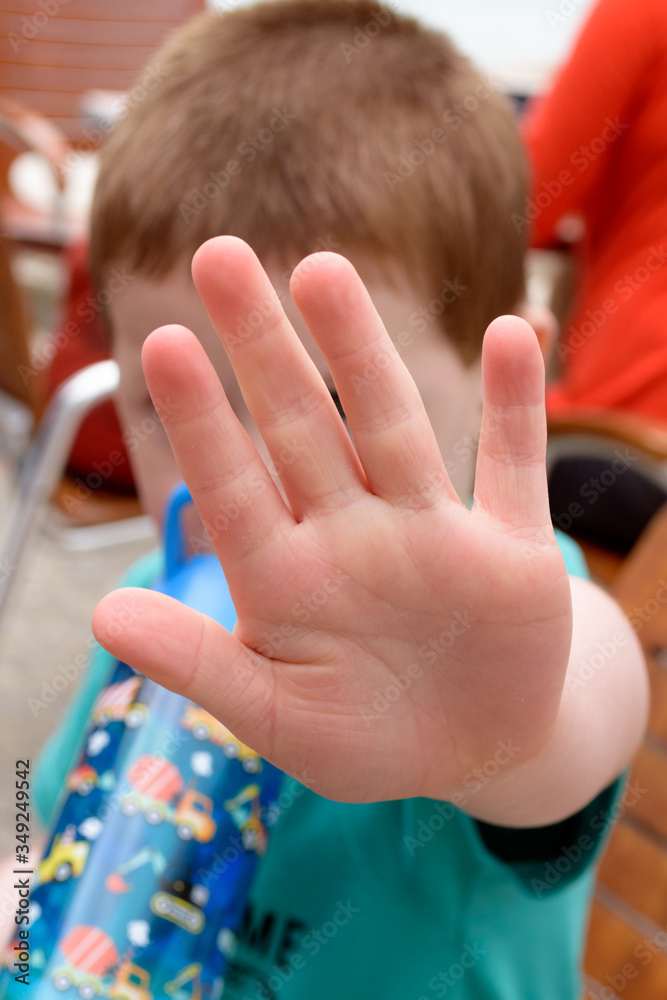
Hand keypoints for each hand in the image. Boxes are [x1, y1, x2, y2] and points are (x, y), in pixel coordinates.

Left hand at [94, 236, 571, 803]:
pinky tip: (511, 332)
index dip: (200, 419)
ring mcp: (432, 536)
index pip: (233, 486)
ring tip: (321, 270)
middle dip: (262, 348)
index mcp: (288, 578)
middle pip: (303, 428)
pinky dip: (518, 404)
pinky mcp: (512, 551)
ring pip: (392, 426)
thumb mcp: (274, 717)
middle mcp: (353, 537)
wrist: (471, 753)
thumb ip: (198, 667)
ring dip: (361, 351)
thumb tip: (102, 618)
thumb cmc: (361, 737)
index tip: (162, 342)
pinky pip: (516, 467)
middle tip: (217, 254)